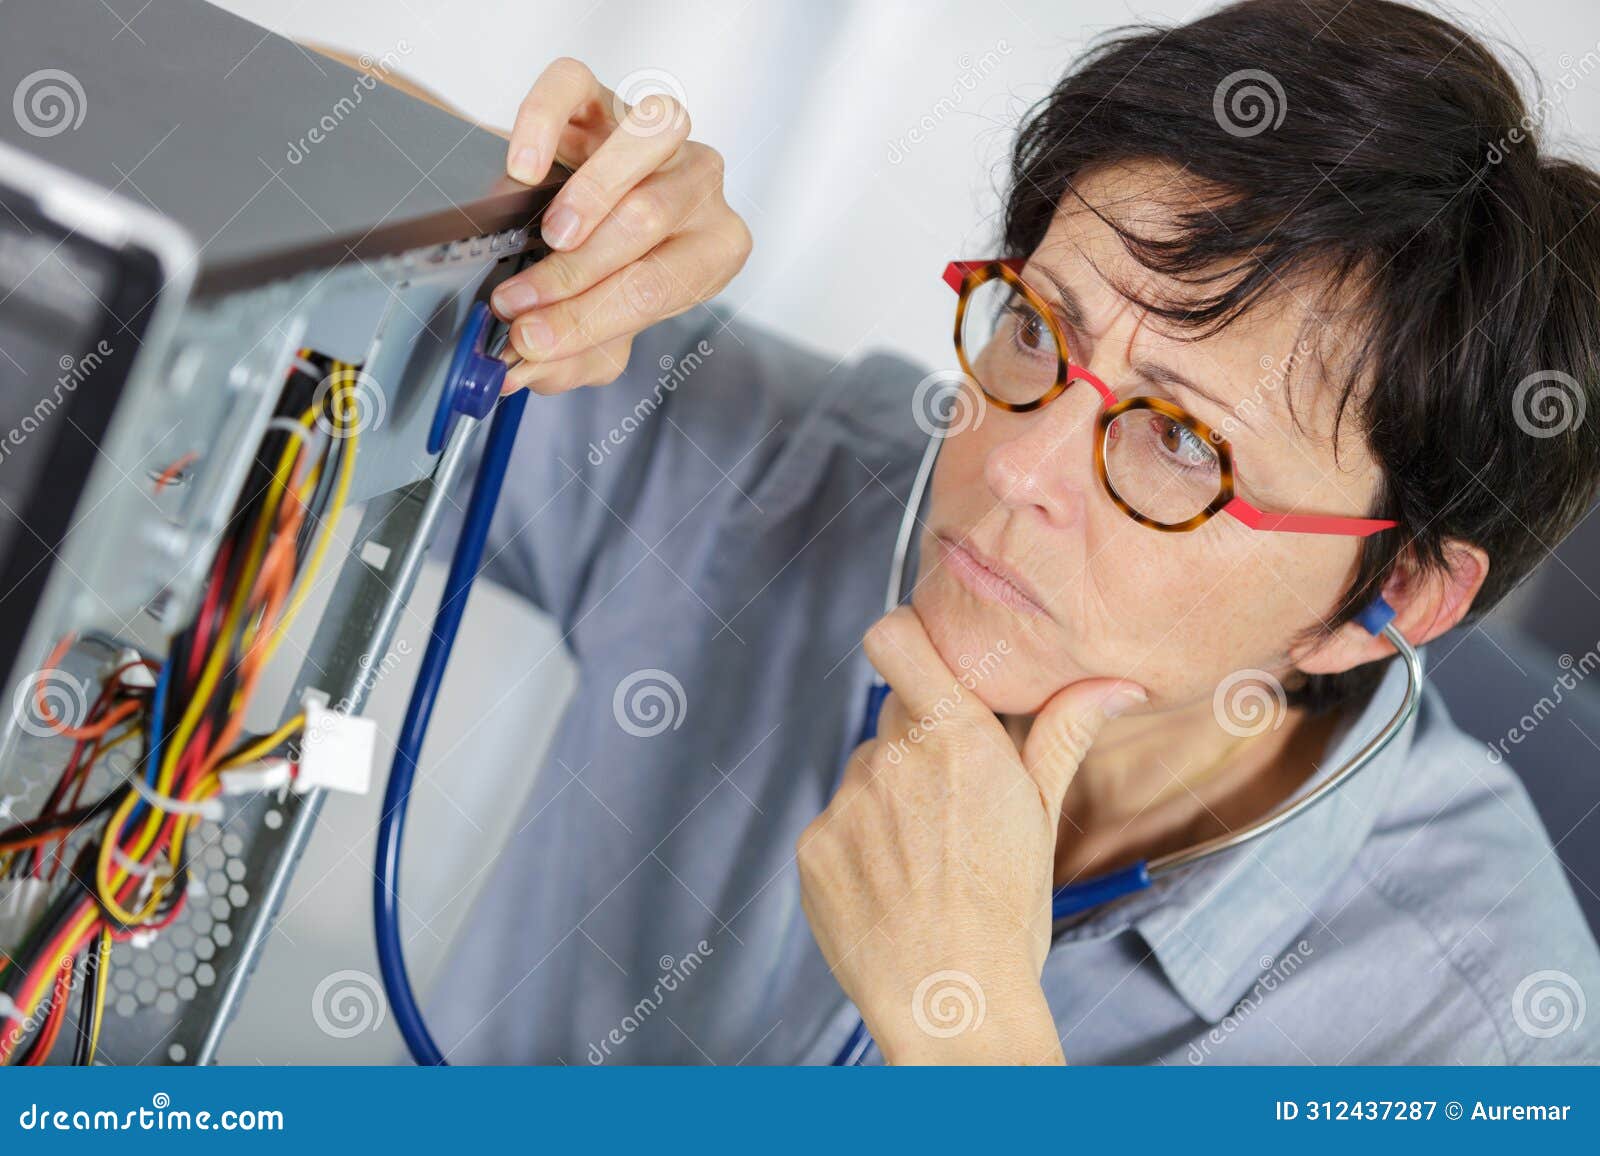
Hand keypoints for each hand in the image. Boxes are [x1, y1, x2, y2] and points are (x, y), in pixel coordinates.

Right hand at [493, 58, 751, 392]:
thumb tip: (524, 365)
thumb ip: (572, 358)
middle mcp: (699, 187)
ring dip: (591, 196)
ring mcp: (656, 135)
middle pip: (647, 221)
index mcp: (713, 251)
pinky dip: (542, 123)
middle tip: (516, 304)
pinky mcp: (600, 95)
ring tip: (548, 236)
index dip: (587, 318)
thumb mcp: (601, 333)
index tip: (529, 341)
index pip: (658, 288)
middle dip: (573, 273)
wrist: (563, 213)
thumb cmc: (600, 277)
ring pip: (645, 143)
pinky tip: (522, 167)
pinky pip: (575, 87)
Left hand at [796, 606, 1145, 1063]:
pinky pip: (834, 824)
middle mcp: (892, 762)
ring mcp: (845, 805)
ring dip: (887, 800)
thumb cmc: (1008, 915)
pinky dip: (857, 847)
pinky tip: (891, 888)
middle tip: (950, 801)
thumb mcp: (1042, 817)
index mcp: (955, 740)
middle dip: (918, 742)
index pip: (894, 638)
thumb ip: (1062, 734)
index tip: (921, 657)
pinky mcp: (813, 848)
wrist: (953, 1005)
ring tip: (924, 862)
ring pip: (864, 775)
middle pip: (893, 717)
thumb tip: (1114, 682)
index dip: (904, 638)